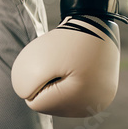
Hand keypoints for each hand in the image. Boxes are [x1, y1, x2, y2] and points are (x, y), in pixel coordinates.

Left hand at [11, 0, 127, 116]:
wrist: (95, 22)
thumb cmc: (65, 39)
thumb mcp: (37, 59)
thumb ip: (26, 83)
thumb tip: (24, 96)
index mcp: (80, 101)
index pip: (36, 103)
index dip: (33, 81)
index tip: (46, 61)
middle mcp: (94, 106)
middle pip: (50, 104)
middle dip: (46, 84)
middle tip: (57, 61)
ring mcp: (101, 100)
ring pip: (61, 101)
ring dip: (56, 83)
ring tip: (66, 63)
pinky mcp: (102, 94)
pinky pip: (74, 96)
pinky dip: (67, 83)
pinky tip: (72, 67)